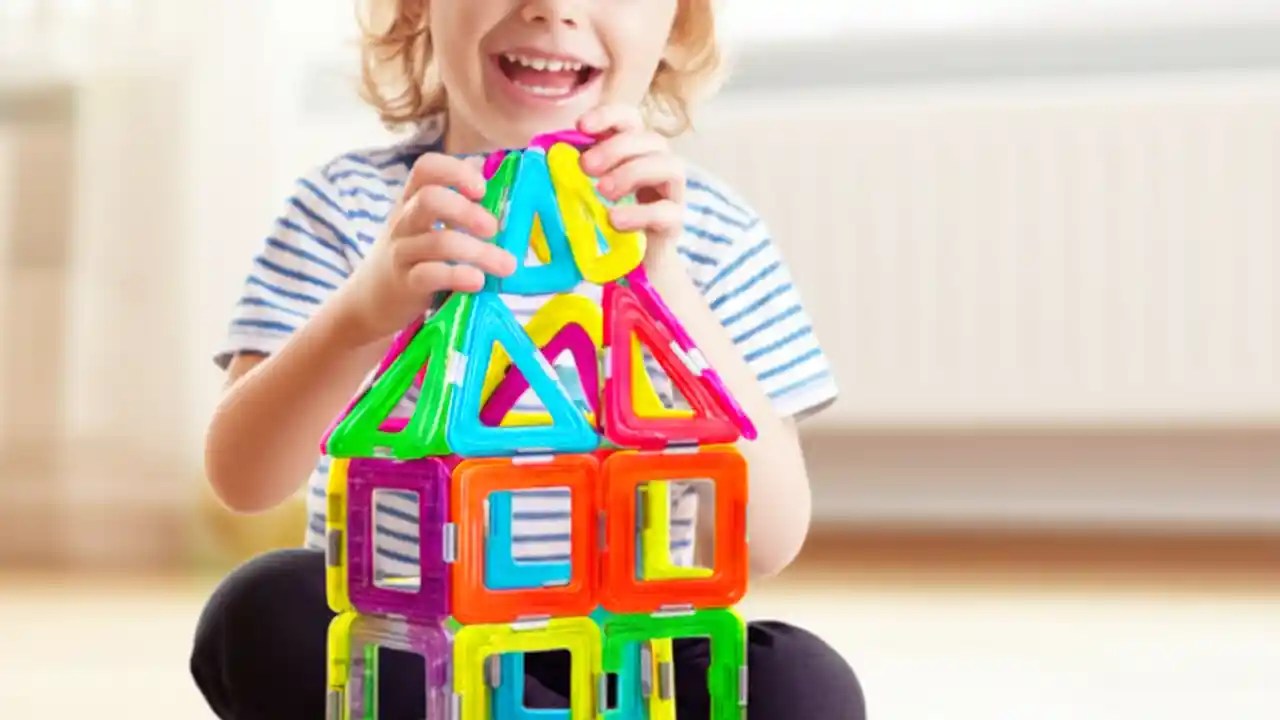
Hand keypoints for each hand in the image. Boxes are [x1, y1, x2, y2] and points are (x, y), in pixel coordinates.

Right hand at [332, 153, 515, 347]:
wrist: (371, 299)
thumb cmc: (413, 256)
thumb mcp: (426, 224)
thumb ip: (455, 202)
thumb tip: (492, 172)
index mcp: (411, 200)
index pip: (426, 168)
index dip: (455, 171)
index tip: (481, 188)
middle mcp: (404, 221)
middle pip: (430, 199)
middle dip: (467, 211)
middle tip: (493, 229)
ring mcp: (402, 252)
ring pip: (438, 242)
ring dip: (479, 252)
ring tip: (506, 265)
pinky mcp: (406, 284)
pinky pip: (431, 275)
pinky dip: (459, 276)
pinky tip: (478, 281)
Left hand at [577, 105, 685, 260]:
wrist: (631, 270)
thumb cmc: (604, 225)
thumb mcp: (583, 194)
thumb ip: (571, 174)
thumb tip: (543, 157)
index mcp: (635, 153)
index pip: (630, 120)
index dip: (609, 116)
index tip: (581, 126)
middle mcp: (658, 166)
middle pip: (651, 139)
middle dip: (617, 148)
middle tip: (586, 167)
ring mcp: (671, 195)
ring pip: (670, 166)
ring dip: (633, 172)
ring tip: (603, 192)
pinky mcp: (674, 225)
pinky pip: (667, 212)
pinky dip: (640, 213)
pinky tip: (615, 220)